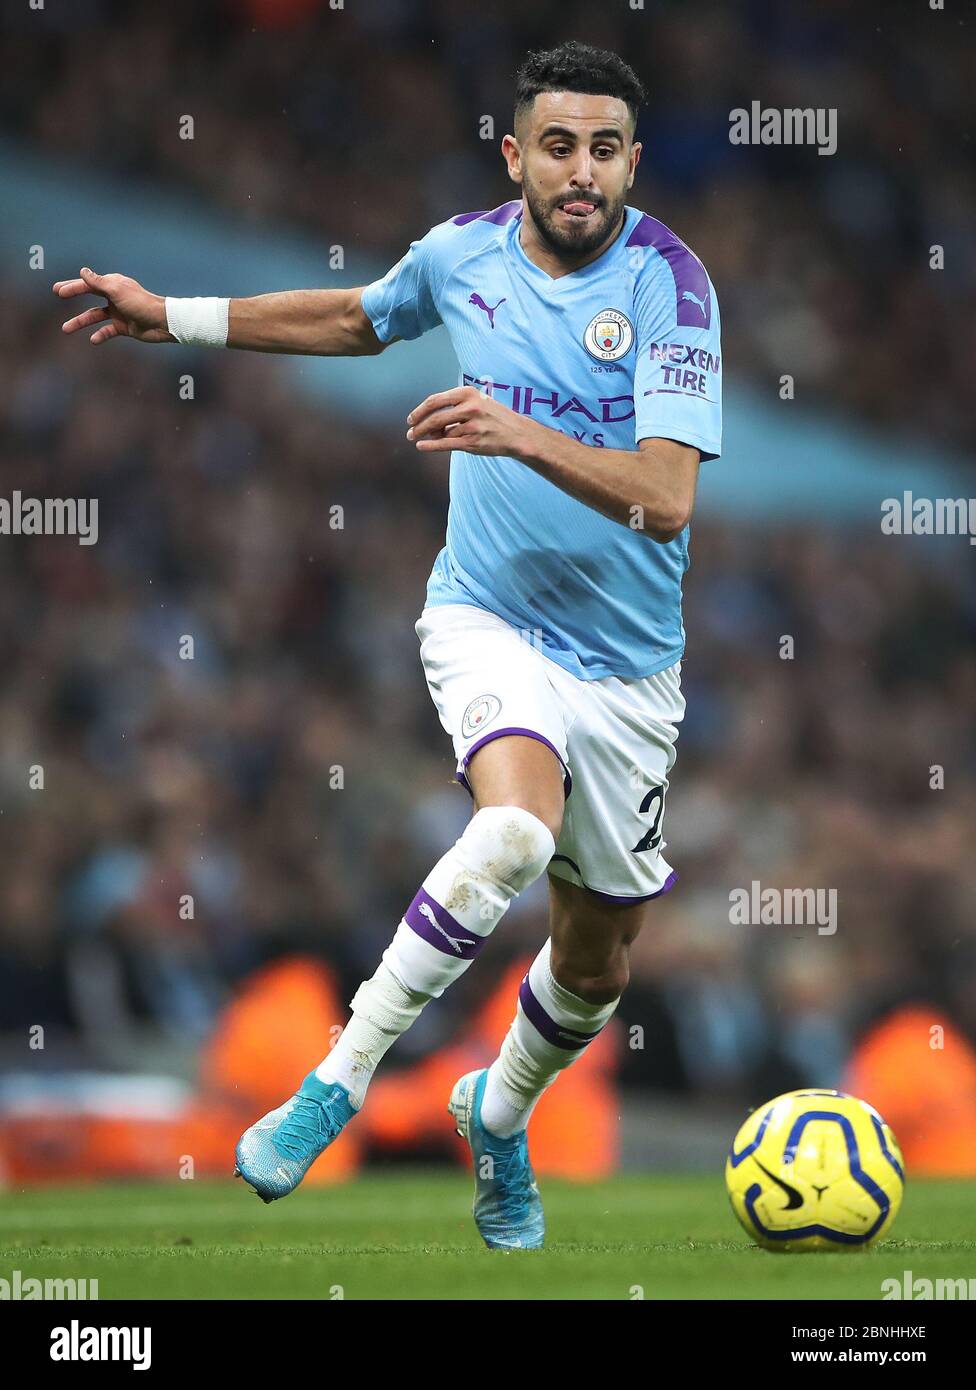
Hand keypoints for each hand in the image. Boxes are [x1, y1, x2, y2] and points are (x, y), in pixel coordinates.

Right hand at [53, 268, 173, 344]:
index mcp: (113, 284)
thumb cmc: (140, 303)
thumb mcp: (116, 290)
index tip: (58, 291)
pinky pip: (108, 331)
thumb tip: (82, 271)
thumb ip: (98, 282)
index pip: (89, 283)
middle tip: (59, 295)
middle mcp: (114, 296)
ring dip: (80, 321)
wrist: (162, 322)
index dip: (73, 286)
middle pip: (89, 295)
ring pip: (95, 316)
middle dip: (74, 295)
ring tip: (66, 328)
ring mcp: (118, 312)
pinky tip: (93, 340)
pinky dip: (100, 335)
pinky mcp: (124, 327)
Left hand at [406, 385, 538, 458]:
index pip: (436, 400)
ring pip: (442, 432)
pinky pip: (446, 444)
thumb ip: (453, 409)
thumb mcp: (476, 403)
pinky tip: (421, 447)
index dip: (420, 410)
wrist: (517, 433)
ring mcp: (472, 425)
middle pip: (435, 416)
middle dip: (419, 425)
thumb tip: (429, 424)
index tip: (411, 418)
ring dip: (429, 437)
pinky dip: (431, 446)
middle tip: (410, 432)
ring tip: (421, 439)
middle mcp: (470, 407)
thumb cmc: (493, 417)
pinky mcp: (474, 442)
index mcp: (468, 393)